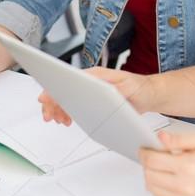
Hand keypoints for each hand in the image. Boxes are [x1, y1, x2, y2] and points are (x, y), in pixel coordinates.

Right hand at [37, 66, 156, 125]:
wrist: (148, 94)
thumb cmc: (139, 87)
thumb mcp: (129, 87)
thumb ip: (113, 89)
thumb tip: (100, 93)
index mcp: (96, 75)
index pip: (70, 78)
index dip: (56, 87)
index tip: (46, 97)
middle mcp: (90, 82)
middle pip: (64, 89)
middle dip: (53, 102)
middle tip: (49, 116)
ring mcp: (90, 92)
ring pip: (67, 98)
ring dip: (59, 109)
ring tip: (59, 120)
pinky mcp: (93, 102)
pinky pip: (75, 106)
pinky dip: (67, 113)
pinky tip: (67, 120)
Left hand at [139, 131, 194, 195]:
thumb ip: (177, 138)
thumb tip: (160, 137)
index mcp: (188, 166)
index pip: (153, 161)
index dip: (144, 153)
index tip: (144, 150)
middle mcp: (184, 186)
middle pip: (149, 174)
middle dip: (147, 164)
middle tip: (152, 158)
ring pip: (151, 187)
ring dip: (151, 176)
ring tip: (161, 169)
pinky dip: (158, 189)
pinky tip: (167, 181)